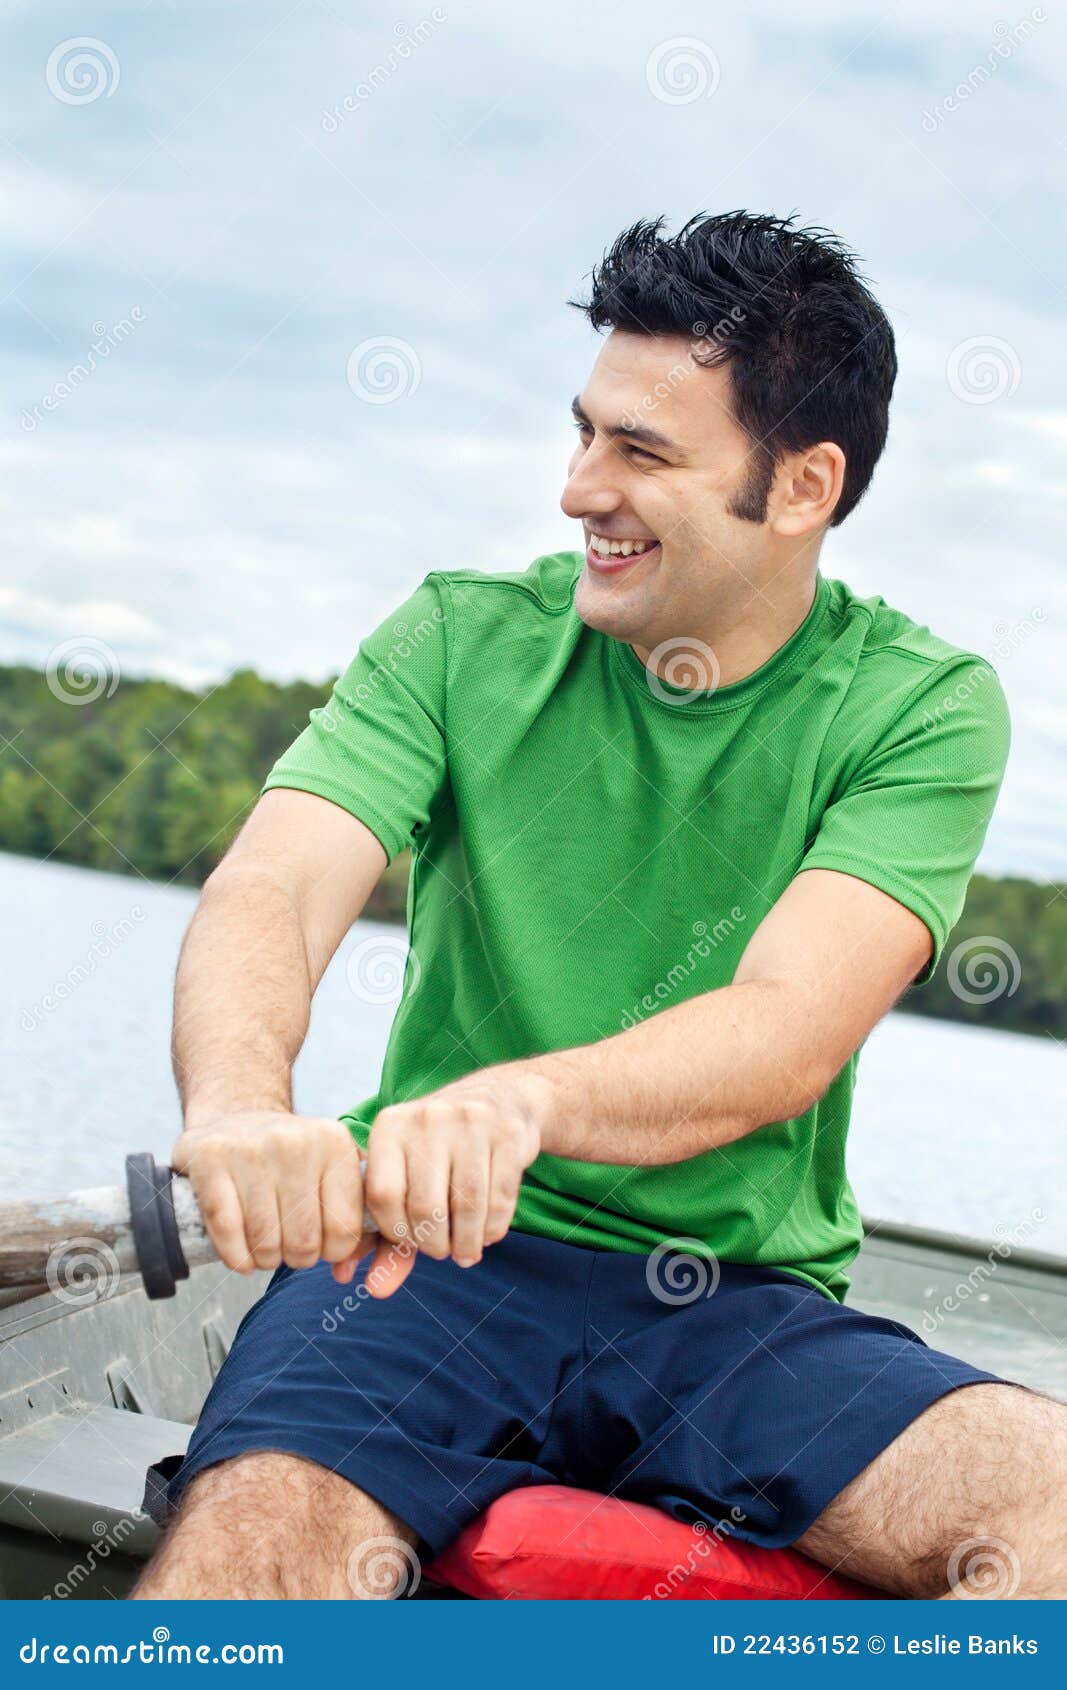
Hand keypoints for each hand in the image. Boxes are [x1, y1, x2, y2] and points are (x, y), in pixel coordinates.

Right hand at [171, 1110, 371, 1284]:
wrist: (236, 1118)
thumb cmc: (289, 1159)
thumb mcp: (329, 1167)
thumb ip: (348, 1212)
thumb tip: (345, 1271)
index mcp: (334, 1142)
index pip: (344, 1227)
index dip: (333, 1251)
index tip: (322, 1246)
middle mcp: (295, 1141)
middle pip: (304, 1240)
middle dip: (297, 1257)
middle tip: (289, 1248)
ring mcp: (250, 1148)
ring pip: (265, 1240)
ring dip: (265, 1259)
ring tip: (265, 1249)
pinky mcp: (210, 1158)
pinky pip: (227, 1230)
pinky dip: (236, 1256)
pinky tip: (241, 1257)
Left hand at [363, 1065, 554, 1296]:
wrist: (501, 1099)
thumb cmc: (441, 1151)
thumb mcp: (408, 1177)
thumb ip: (388, 1234)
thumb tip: (374, 1289)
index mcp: (390, 1125)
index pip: (383, 1197)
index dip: (396, 1233)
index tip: (411, 1241)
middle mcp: (428, 1118)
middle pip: (426, 1207)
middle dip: (435, 1245)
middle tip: (442, 1250)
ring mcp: (471, 1123)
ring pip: (467, 1207)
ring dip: (467, 1243)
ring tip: (465, 1249)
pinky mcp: (509, 1135)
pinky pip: (500, 1200)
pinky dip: (494, 1229)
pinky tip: (488, 1233)